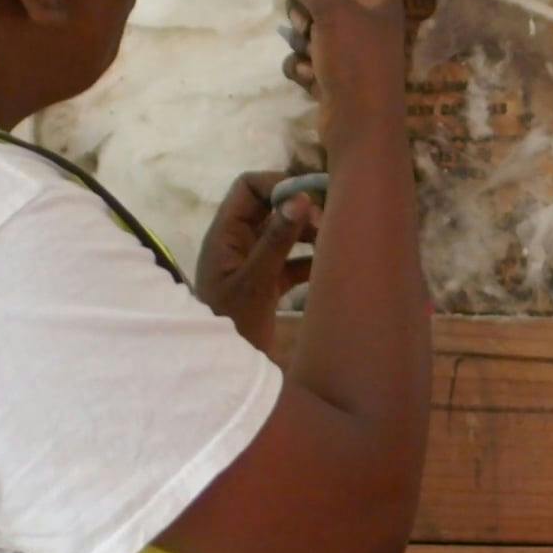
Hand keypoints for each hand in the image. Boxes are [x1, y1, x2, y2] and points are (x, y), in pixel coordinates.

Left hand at [192, 169, 316, 352]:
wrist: (220, 367)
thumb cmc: (231, 322)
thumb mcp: (255, 281)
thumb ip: (276, 241)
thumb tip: (300, 199)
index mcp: (226, 234)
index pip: (248, 188)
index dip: (278, 185)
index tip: (309, 198)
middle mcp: (238, 242)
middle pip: (270, 207)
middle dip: (300, 209)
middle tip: (328, 223)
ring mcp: (253, 262)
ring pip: (283, 233)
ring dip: (308, 233)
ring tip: (332, 243)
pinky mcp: (266, 283)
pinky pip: (291, 261)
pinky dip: (309, 260)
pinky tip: (329, 267)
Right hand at [273, 0, 405, 152]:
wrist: (360, 128)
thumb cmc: (357, 63)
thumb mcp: (333, 12)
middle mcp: (369, 18)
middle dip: (305, 7)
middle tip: (308, 24)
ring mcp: (351, 48)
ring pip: (307, 26)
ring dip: (302, 42)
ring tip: (315, 59)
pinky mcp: (334, 74)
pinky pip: (303, 56)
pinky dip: (302, 68)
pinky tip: (312, 82)